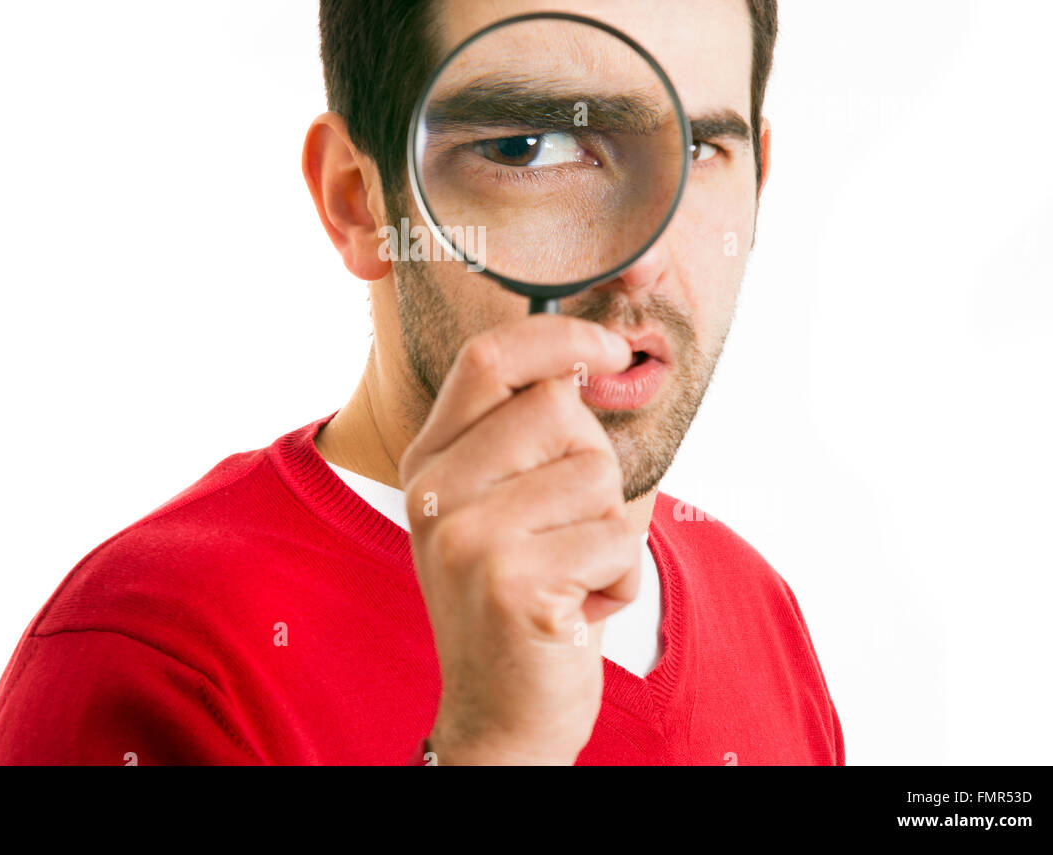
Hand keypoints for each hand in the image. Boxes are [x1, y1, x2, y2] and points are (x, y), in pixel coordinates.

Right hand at [401, 314, 640, 764]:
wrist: (503, 716)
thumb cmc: (529, 597)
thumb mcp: (509, 506)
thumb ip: (537, 437)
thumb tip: (595, 361)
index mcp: (431, 460)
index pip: (488, 359)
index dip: (558, 337)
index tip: (612, 349)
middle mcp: (434, 490)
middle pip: (557, 408)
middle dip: (598, 463)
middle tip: (574, 525)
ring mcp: (464, 535)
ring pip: (598, 472)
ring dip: (613, 527)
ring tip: (574, 572)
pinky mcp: (509, 580)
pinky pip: (616, 537)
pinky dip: (621, 576)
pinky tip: (580, 608)